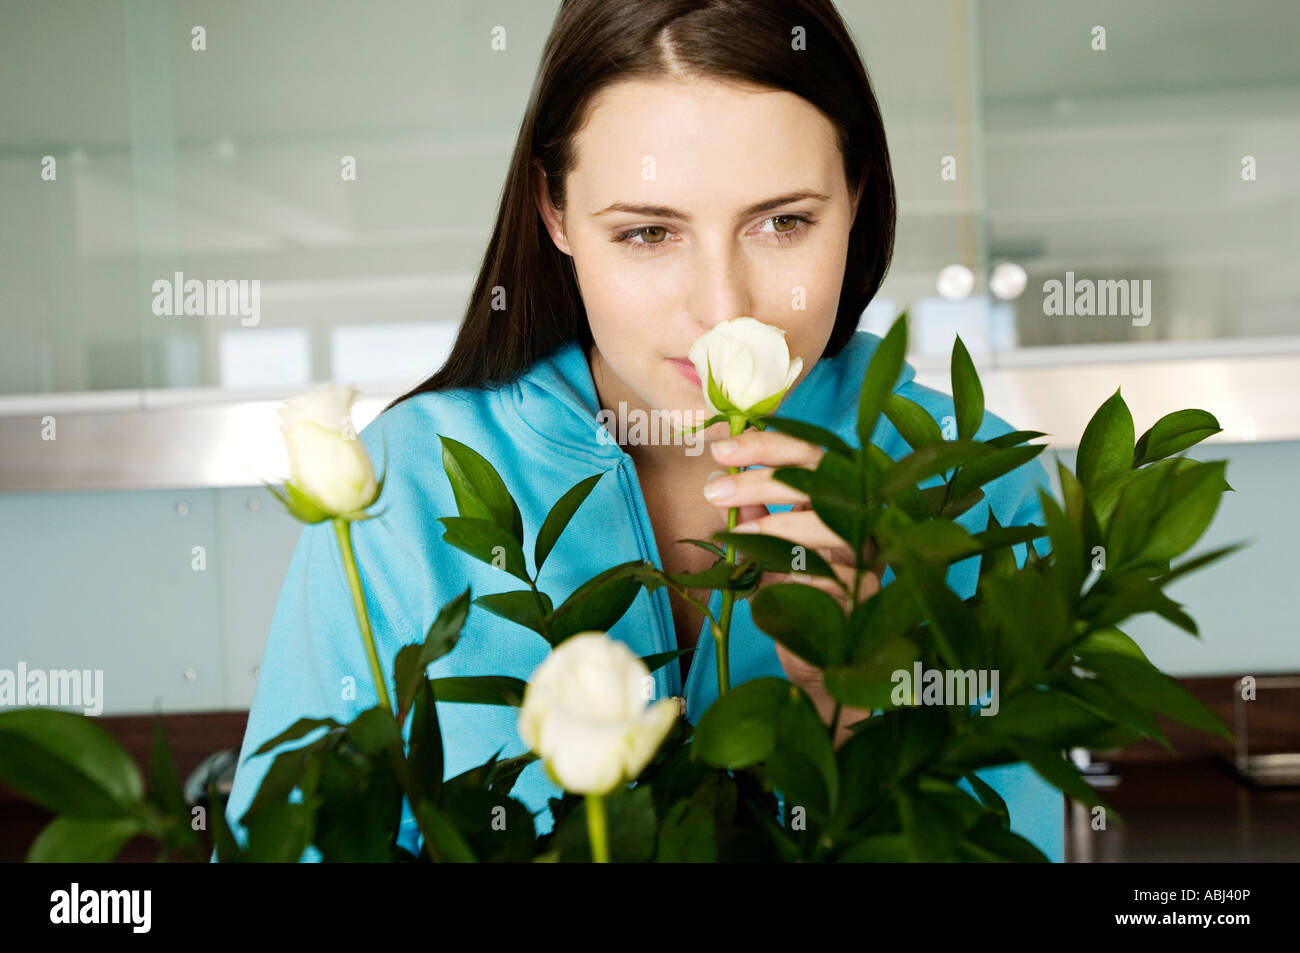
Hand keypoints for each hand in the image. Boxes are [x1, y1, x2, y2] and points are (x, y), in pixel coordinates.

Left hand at [703, 429, 880, 745]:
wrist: (817, 660)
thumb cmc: (794, 597)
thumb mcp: (766, 548)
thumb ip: (755, 513)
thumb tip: (725, 479)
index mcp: (838, 501)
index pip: (810, 457)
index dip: (767, 446)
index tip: (723, 448)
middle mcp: (859, 522)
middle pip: (821, 480)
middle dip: (764, 477)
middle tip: (716, 489)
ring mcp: (864, 557)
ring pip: (827, 523)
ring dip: (774, 521)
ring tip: (734, 531)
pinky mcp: (860, 594)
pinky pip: (825, 570)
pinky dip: (786, 563)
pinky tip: (755, 566)